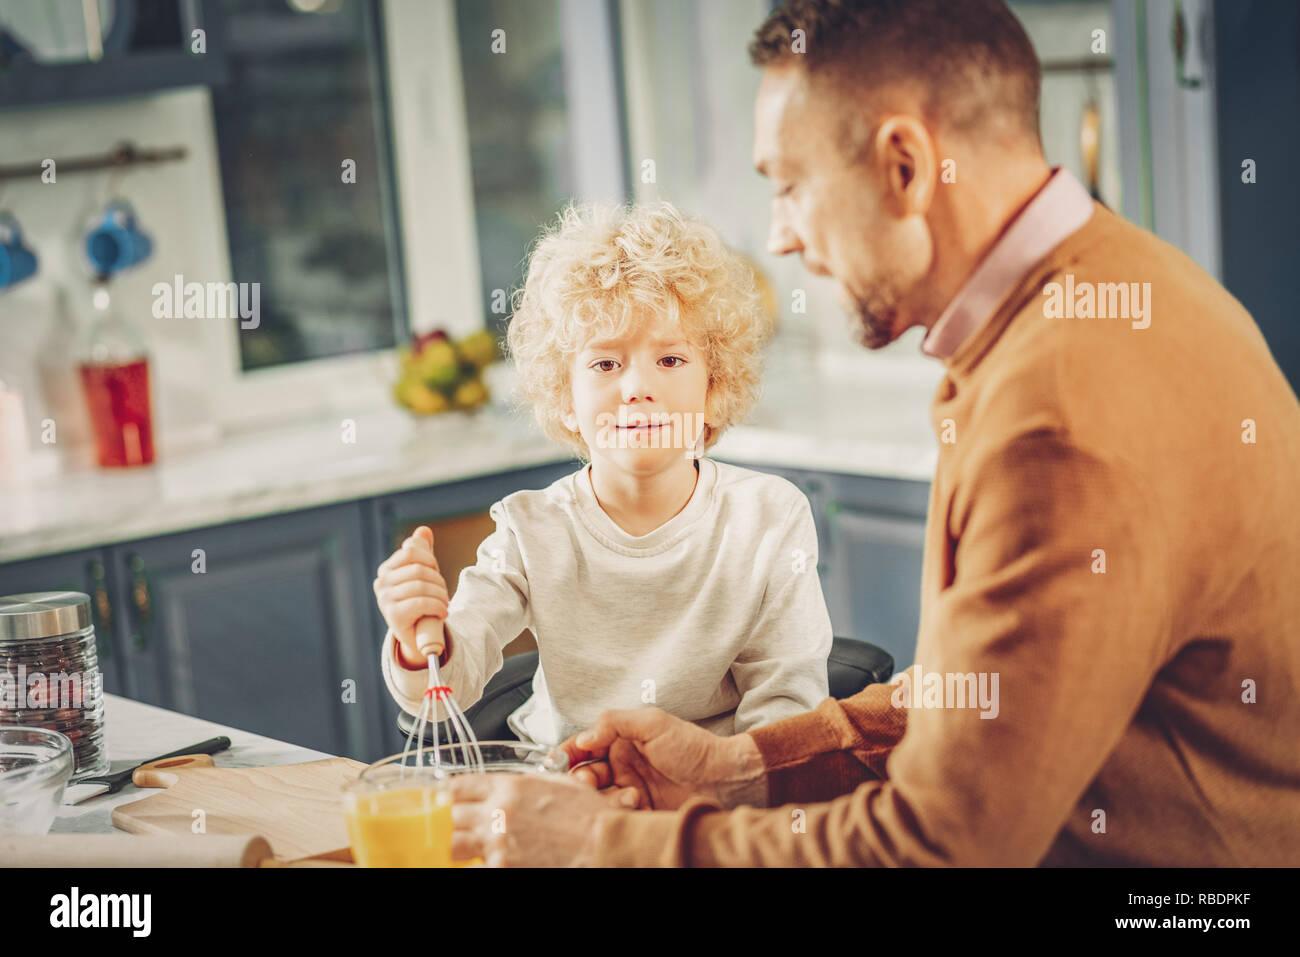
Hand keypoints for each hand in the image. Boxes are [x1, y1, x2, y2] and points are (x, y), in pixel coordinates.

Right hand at [373, 525, 447, 664]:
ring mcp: (385, 599)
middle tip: (443, 594)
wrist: (418, 636)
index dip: (430, 560)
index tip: (436, 574)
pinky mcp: (393, 615)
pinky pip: (421, 602)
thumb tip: (424, 530)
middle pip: (419, 569)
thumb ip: (422, 552)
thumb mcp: (423, 575)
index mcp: (387, 569)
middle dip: (438, 581)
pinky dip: (437, 606)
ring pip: (422, 586)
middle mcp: (381, 582)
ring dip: (441, 595)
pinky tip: (442, 612)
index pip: (411, 551)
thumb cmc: (421, 602)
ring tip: (443, 604)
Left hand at [449, 772, 628, 866]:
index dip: (452, 792)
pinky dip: (479, 863)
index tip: (451, 797)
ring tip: (469, 845)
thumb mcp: (557, 784)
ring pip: (454, 843)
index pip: (459, 785)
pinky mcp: (502, 868)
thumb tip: (514, 787)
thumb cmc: (590, 817)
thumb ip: (528, 784)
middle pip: (451, 814)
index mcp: (509, 787)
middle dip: (454, 819)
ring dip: (459, 843)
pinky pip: (476, 866)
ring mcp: (497, 844)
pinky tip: (490, 860)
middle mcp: (497, 813)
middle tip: (460, 823)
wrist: (605, 844)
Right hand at [561, 707, 766, 810]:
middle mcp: (620, 766)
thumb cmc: (694, 747)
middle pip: (583, 776)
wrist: (725, 779)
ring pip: (596, 798)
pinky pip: (614, 816)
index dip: (568, 754)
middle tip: (591, 782)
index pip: (582, 747)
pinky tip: (637, 804)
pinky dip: (618, 811)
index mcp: (620, 741)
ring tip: (630, 794)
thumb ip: (614, 722)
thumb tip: (583, 737)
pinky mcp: (638, 813)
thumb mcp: (653, 723)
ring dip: (605, 797)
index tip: (557, 761)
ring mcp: (628, 790)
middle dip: (582, 780)